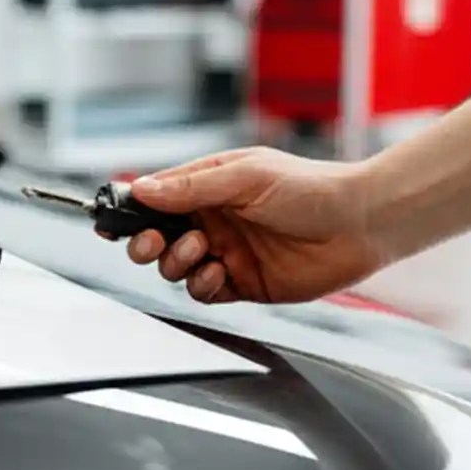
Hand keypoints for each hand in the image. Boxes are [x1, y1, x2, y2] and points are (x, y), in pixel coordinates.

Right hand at [116, 147, 388, 303]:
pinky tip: (215, 273)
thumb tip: (142, 189)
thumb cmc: (309, 189)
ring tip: (200, 250)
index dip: (130, 208)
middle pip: (156, 237)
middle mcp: (213, 220)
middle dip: (145, 242)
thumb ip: (191, 187)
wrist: (360, 224)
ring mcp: (226, 252)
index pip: (156, 197)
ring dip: (176, 262)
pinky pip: (204, 292)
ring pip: (175, 268)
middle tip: (150, 243)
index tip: (110, 219)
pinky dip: (201, 286)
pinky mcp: (243, 283)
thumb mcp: (245, 177)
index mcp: (209, 186)